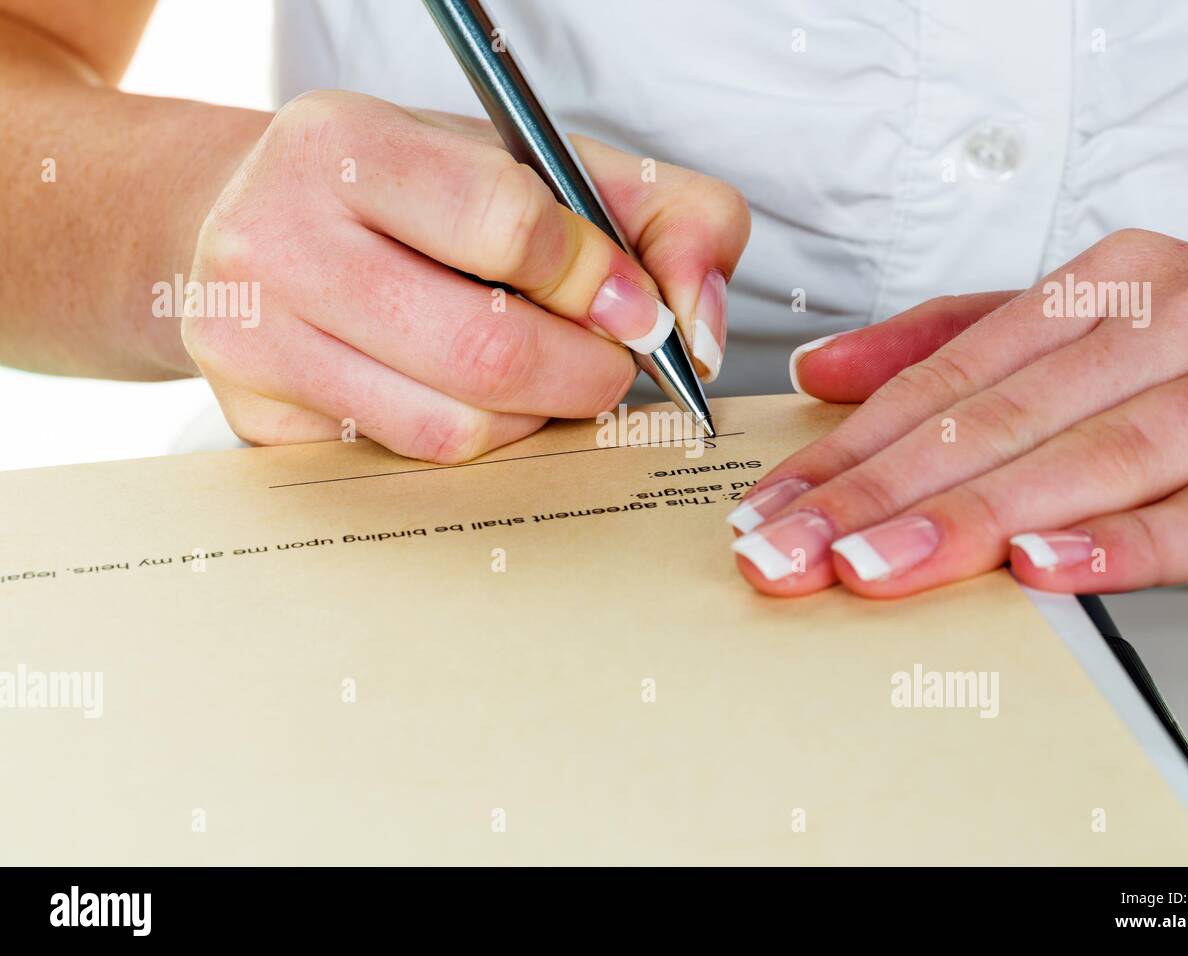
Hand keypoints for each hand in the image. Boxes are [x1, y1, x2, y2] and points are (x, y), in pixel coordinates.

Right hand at [183, 91, 747, 460]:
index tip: (634, 310)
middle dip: (584, 374)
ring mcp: (253, 341)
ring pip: (452, 428)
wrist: (262, 225)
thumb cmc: (417, 197)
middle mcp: (275, 240)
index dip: (598, 281)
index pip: (509, 226)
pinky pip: (410, 463)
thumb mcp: (539, 165)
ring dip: (533, 416)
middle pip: (485, 352)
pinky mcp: (258, 421)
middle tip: (608, 365)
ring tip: (540, 376)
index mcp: (347, 144)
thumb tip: (696, 334)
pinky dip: (477, 442)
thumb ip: (663, 217)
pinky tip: (475, 399)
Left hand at [729, 229, 1187, 595]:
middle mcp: (1171, 320)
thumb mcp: (1093, 319)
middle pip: (999, 418)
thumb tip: (826, 370)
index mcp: (1106, 286)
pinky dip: (1130, 543)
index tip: (772, 509)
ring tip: (876, 567)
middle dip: (879, 494)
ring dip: (973, 520)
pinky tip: (1046, 572)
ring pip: (1089, 461)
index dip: (850, 448)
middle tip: (789, 555)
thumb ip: (958, 340)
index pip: (947, 376)